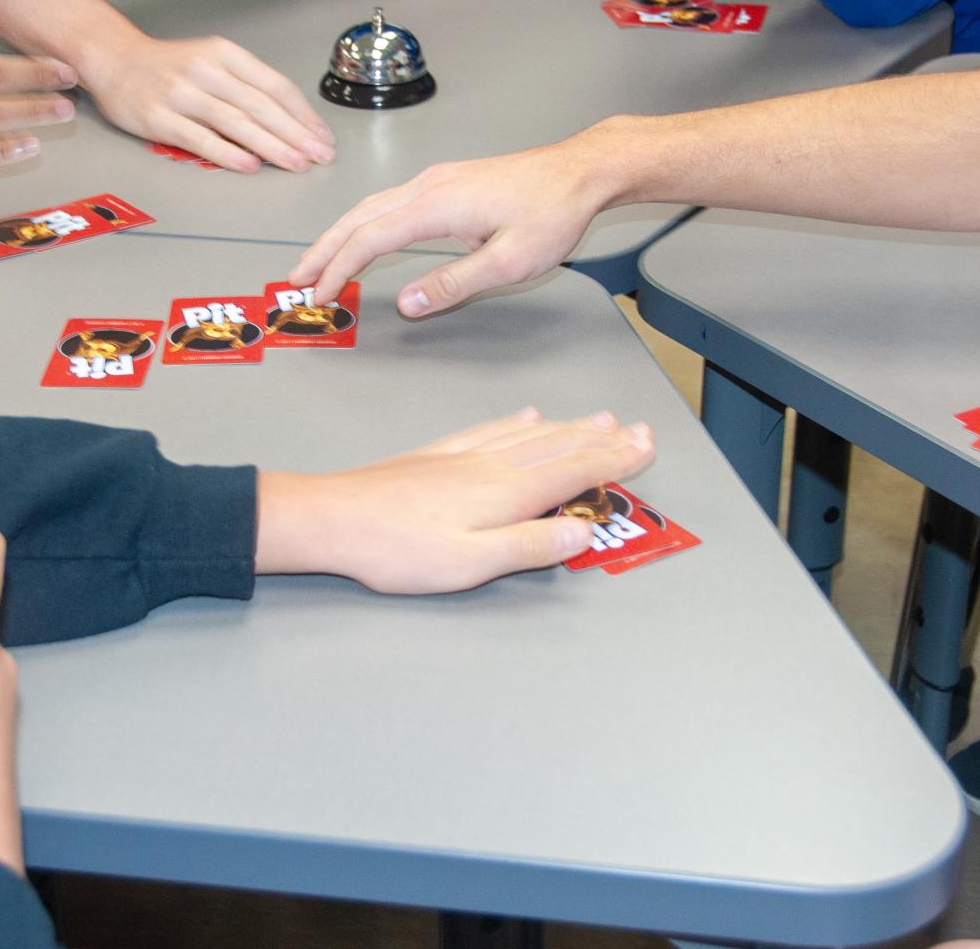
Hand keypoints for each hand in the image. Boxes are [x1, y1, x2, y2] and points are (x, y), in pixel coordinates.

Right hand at [78, 30, 334, 173]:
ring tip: (296, 164)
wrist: (113, 59)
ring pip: (236, 122)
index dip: (303, 114)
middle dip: (296, 134)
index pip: (275, 85)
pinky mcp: (159, 118)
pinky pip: (201, 139)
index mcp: (224, 54)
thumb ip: (246, 85)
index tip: (322, 136)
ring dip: (271, 146)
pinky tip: (251, 165)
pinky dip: (229, 153)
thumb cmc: (167, 65)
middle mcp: (205, 70)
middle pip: (261, 105)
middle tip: (319, 156)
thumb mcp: (211, 60)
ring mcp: (181, 94)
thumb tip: (290, 122)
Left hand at [257, 408, 656, 592]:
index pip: (574, 470)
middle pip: (560, 446)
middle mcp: (491, 466)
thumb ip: (530, 545)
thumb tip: (583, 530)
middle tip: (640, 429)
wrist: (333, 517)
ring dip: (571, 426)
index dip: (614, 460)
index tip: (646, 447)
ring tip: (600, 418)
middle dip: (603, 438)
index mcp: (506, 493)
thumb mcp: (471, 563)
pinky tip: (526, 415)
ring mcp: (463, 456)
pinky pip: (492, 429)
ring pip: (531, 434)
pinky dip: (518, 421)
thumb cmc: (398, 550)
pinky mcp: (437, 456)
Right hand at [292, 139, 609, 318]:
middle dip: (323, 250)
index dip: (339, 268)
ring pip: (371, 206)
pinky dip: (364, 223)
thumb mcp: (509, 261)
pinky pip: (389, 202)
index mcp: (438, 205)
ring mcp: (436, 179)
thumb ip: (454, 283)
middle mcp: (429, 186)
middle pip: (359, 217)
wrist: (580, 170)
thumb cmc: (551, 213)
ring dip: (340, 235)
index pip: (370, 239)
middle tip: (297, 281)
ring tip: (318, 263)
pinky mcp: (446, 181)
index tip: (319, 295)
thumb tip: (406, 303)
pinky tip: (362, 237)